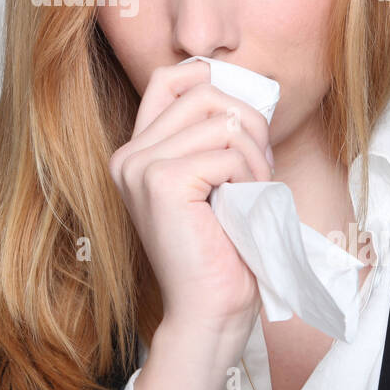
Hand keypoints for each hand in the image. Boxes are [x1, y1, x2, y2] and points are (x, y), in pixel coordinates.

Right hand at [108, 60, 272, 389]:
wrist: (209, 310)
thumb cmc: (220, 248)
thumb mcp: (212, 181)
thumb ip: (212, 137)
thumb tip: (248, 94)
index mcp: (135, 152)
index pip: (170, 79)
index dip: (211, 80)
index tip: (241, 119)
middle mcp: (129, 155)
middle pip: (203, 92)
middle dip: (249, 121)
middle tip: (259, 164)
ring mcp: (141, 167)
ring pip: (222, 121)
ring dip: (254, 154)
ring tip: (253, 188)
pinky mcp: (163, 183)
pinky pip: (228, 153)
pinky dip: (249, 175)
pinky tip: (244, 204)